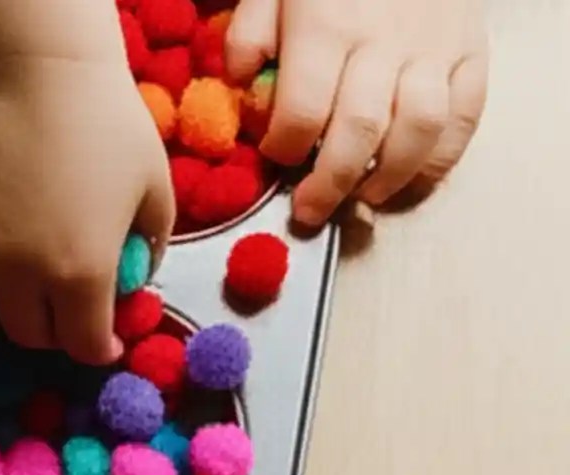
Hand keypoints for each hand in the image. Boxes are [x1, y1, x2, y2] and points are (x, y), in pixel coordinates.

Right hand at [0, 58, 174, 364]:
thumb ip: (149, 246)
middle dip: (57, 335)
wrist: (39, 71)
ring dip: (29, 296)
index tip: (110, 343)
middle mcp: (27, 272)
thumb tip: (135, 274)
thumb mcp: (156, 188)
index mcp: (82, 273)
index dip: (101, 351)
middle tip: (78, 312)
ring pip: (3, 297)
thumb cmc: (111, 125)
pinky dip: (6, 257)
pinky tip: (27, 217)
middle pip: (31, 335)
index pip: (84, 344)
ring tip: (52, 257)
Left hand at [225, 0, 488, 225]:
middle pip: (360, 132)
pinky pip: (465, 116)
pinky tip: (411, 179)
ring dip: (388, 178)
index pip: (303, 111)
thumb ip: (249, 36)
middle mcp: (383, 42)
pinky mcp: (471, 52)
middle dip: (329, 185)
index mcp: (326, 26)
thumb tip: (239, 86)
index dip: (283, 148)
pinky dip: (440, 158)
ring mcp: (434, 49)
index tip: (272, 157)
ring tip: (360, 198)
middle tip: (309, 211)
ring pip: (419, 132)